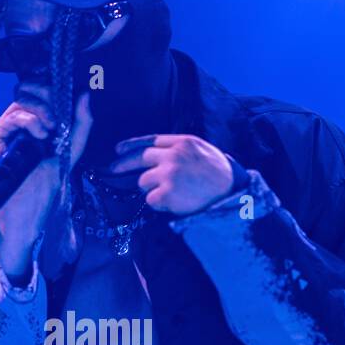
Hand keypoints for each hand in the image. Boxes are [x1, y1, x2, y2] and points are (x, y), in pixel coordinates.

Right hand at [0, 86, 91, 278]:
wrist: (28, 213)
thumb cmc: (46, 188)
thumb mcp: (71, 153)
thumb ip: (81, 126)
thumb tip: (85, 95)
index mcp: (41, 122)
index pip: (43, 90)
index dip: (53, 87)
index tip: (67, 97)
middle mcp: (24, 123)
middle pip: (29, 88)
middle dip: (46, 93)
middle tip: (57, 115)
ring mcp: (10, 131)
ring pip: (20, 99)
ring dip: (39, 109)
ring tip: (49, 129)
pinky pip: (8, 119)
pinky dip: (26, 121)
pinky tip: (38, 134)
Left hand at [109, 134, 234, 215]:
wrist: (232, 193)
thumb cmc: (219, 175)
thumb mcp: (202, 151)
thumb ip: (180, 150)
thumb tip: (156, 155)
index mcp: (183, 143)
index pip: (150, 140)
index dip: (132, 145)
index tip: (118, 149)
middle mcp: (173, 156)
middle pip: (140, 158)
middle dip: (122, 164)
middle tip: (112, 169)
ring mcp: (169, 174)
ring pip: (143, 182)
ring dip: (152, 189)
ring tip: (172, 194)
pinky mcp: (167, 194)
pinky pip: (151, 200)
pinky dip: (159, 204)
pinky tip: (173, 203)